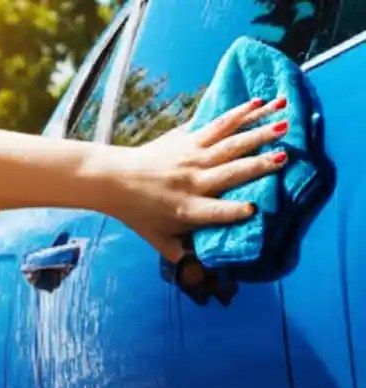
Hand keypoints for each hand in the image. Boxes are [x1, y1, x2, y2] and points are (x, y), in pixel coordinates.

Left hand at [92, 97, 288, 261]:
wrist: (112, 179)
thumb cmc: (138, 212)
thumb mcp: (158, 239)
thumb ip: (181, 256)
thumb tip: (202, 274)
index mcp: (186, 210)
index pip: (214, 213)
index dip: (233, 212)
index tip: (254, 209)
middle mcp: (192, 182)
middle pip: (229, 173)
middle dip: (257, 166)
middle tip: (284, 158)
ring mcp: (191, 157)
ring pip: (229, 144)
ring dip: (257, 134)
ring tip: (283, 127)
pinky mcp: (188, 139)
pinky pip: (217, 125)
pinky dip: (239, 113)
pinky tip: (260, 104)